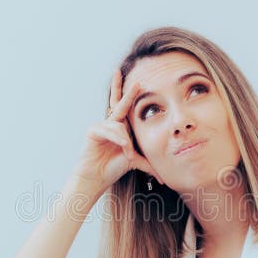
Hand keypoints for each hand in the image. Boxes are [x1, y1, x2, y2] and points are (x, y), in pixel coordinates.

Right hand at [71, 69, 163, 192]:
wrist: (97, 178)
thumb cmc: (113, 168)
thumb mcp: (135, 161)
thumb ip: (148, 164)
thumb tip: (164, 177)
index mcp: (122, 127)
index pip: (126, 107)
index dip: (129, 93)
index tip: (139, 81)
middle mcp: (112, 123)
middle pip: (118, 102)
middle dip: (124, 90)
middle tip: (132, 79)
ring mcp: (101, 126)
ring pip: (119, 125)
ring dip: (126, 141)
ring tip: (129, 154)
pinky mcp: (93, 130)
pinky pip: (109, 130)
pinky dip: (118, 139)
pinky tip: (123, 147)